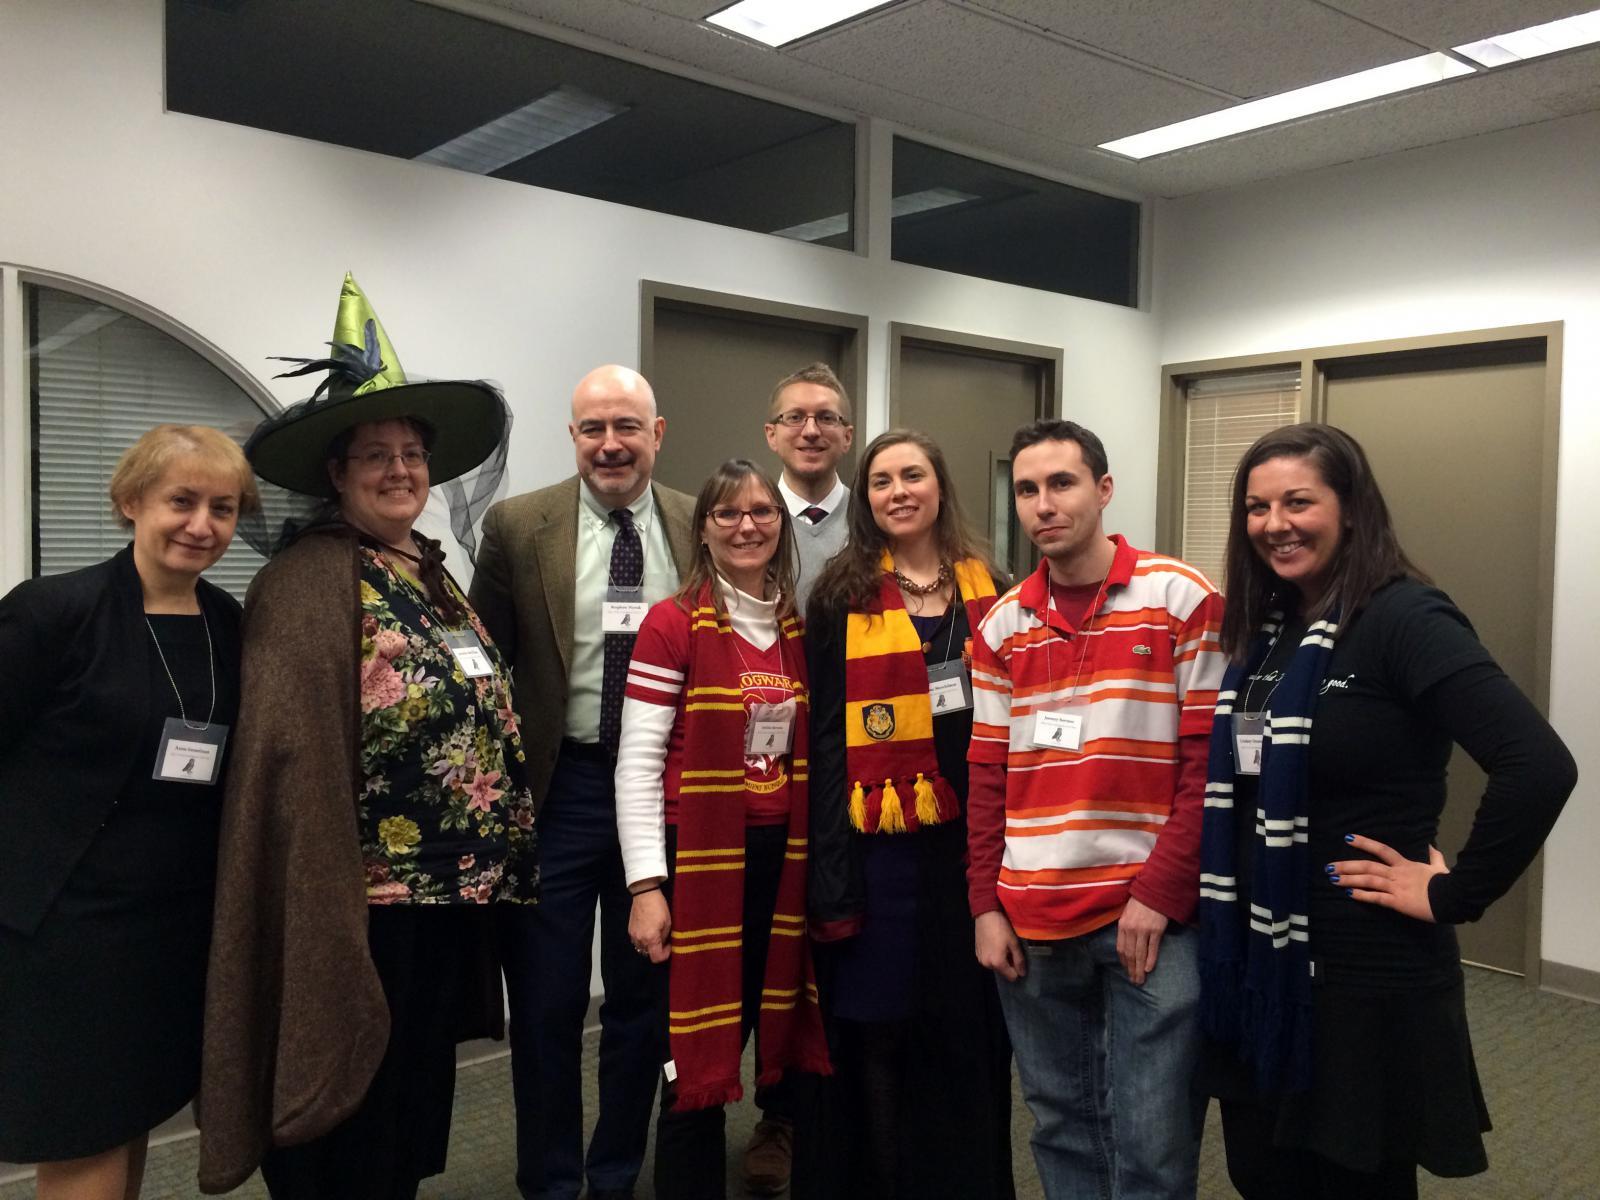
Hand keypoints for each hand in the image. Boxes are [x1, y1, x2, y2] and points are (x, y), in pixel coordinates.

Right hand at [629, 889, 672, 962]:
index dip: (665, 955)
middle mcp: (640, 940)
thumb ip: (665, 937)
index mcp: (651, 938)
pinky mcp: (630, 930)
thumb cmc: (659, 907)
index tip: (669, 946)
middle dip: (657, 950)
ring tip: (656, 936)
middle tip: (664, 941)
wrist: (644, 894)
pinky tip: (648, 932)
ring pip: (642, 949)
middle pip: (649, 954)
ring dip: (649, 946)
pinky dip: (643, 941)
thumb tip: (664, 944)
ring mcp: (633, 935)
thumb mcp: (668, 922)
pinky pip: (637, 942)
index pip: (656, 958)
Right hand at [975, 910, 1026, 980]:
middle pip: (1003, 972)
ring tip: (1001, 945)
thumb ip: (1019, 960)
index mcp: (997, 963)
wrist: (985, 914)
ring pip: (995, 966)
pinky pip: (988, 960)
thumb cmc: (1002, 928)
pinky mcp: (977, 953)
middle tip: (1010, 949)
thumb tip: (1022, 974)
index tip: (1018, 958)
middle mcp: (987, 964)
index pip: (1011, 977)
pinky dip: (993, 955)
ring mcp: (980, 959)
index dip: (1017, 969)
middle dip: (1008, 964)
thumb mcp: (1014, 943)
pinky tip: (994, 943)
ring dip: (1000, 959)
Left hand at [1116, 896, 1167, 985]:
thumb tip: (1126, 946)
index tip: (1127, 971)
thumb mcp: (1127, 914)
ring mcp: (1144, 930)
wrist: (1154, 892)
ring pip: (1140, 954)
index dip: (1124, 962)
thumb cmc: (1140, 904)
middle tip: (1134, 981)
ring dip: (1139, 969)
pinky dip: (1150, 960)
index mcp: (1122, 926)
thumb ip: (1125, 929)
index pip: (1121, 948)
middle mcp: (1131, 929)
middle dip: (1131, 970)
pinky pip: (1152, 948)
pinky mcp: (1156, 930)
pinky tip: (1149, 969)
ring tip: (1141, 979)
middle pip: (1130, 954)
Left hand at [1328, 834, 1445, 922]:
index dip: (1365, 843)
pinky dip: (1363, 895)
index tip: (1348, 838)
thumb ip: (1434, 856)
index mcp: (1406, 864)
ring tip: (1333, 879)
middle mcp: (1398, 874)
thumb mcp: (1440, 868)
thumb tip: (1432, 845)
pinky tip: (1350, 894)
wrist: (1454, 899)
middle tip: (1329, 867)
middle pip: (1369, 866)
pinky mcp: (1398, 902)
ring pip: (1369, 880)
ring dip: (1350, 880)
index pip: (1382, 849)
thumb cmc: (1446, 884)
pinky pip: (1377, 898)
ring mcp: (1397, 887)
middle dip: (1347, 865)